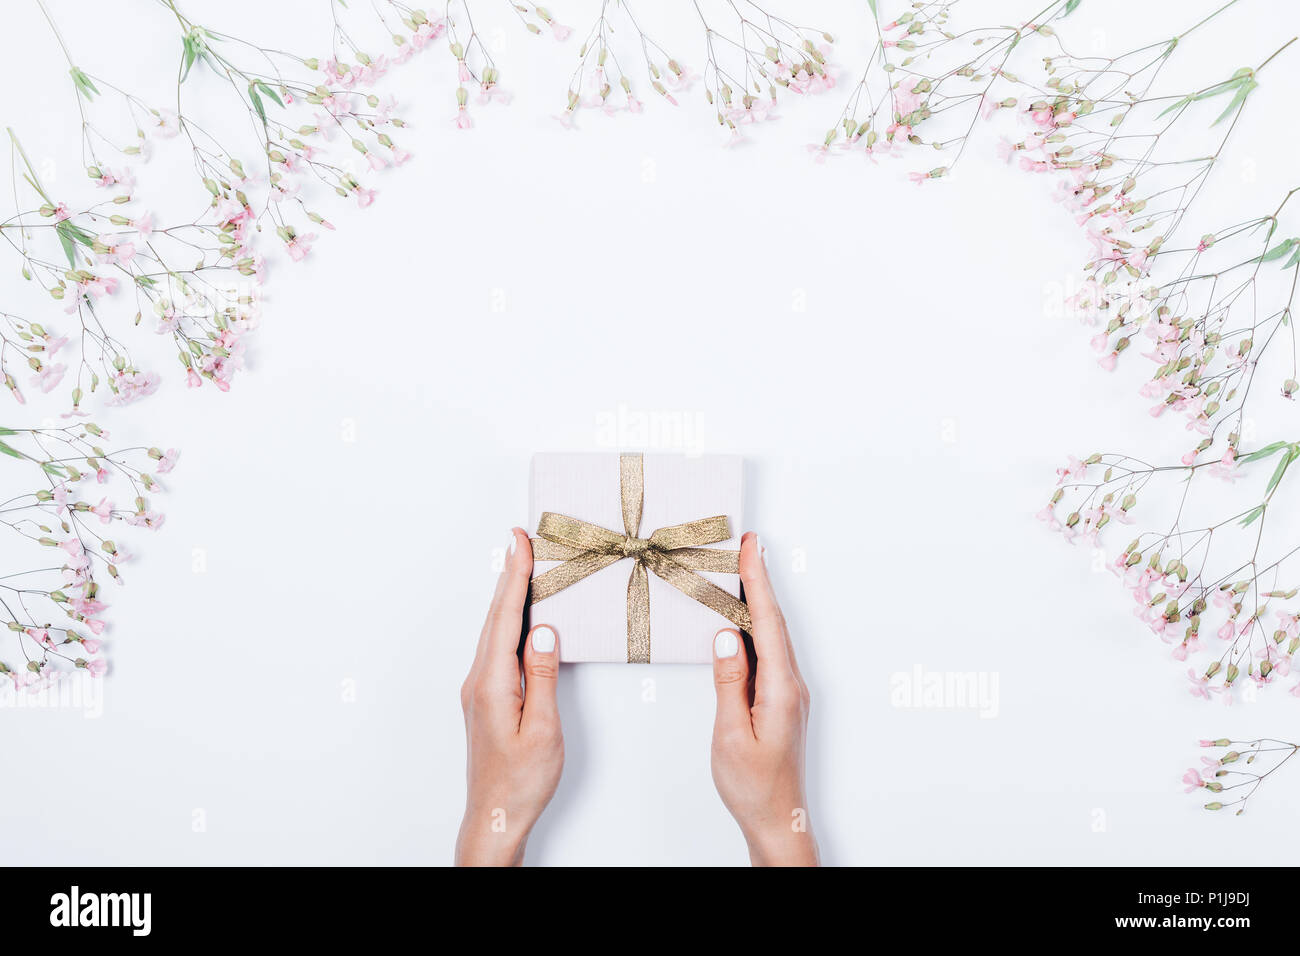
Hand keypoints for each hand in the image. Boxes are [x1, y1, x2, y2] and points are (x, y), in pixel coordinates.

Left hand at [455, 527, 562, 865]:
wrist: (494, 817)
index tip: (519, 542)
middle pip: (495, 617)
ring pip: (494, 631)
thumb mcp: (543, 729)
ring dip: (509, 597)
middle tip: (519, 539)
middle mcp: (478, 680)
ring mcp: (479, 689)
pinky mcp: (485, 698)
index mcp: (492, 683)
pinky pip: (496, 647)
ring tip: (522, 566)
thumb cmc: (520, 781)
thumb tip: (544, 632)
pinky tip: (519, 616)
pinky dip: (508, 622)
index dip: (515, 577)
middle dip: (510, 575)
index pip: (505, 618)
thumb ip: (542, 677)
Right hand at [711, 532, 818, 865]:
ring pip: (773, 636)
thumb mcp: (730, 734)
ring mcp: (789, 693)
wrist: (777, 820)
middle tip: (747, 545)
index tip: (751, 548)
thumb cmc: (752, 785)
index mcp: (780, 689)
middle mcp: (791, 685)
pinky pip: (770, 653)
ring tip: (743, 571)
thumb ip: (729, 681)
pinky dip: (758, 628)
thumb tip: (726, 636)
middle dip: (760, 581)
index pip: (767, 623)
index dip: (758, 582)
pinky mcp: (782, 701)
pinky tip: (744, 622)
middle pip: (775, 622)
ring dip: (759, 602)